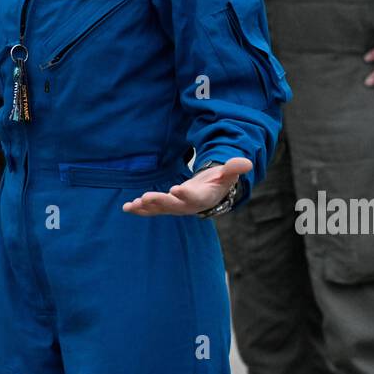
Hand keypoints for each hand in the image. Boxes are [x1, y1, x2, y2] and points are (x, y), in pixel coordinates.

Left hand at [122, 157, 251, 216]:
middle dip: (160, 201)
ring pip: (160, 209)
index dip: (185, 194)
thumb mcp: (227, 174)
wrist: (210, 195)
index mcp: (202, 198)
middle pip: (173, 205)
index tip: (176, 189)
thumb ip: (234, 168)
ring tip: (134, 203)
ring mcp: (175, 207)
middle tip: (147, 197)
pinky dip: (140, 209)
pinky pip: (152, 210)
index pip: (194, 197)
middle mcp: (187, 206)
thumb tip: (246, 162)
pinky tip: (127, 207)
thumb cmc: (218, 182)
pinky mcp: (166, 206)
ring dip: (147, 207)